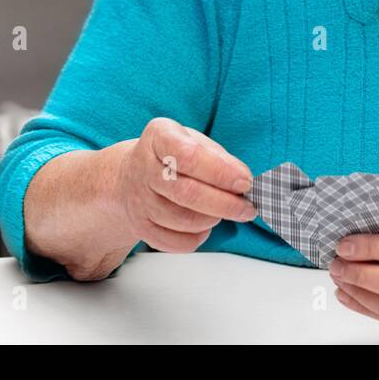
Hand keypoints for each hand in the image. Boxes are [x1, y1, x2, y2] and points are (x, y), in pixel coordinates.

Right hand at [109, 117, 256, 256]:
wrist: (131, 174)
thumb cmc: (172, 155)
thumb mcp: (194, 140)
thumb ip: (219, 157)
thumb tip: (242, 179)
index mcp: (158, 137)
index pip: (190, 156)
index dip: (221, 172)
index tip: (245, 182)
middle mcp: (143, 168)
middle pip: (187, 193)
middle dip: (225, 204)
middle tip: (247, 208)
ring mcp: (139, 200)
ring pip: (183, 220)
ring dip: (212, 219)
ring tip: (223, 211)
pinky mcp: (140, 226)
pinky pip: (175, 242)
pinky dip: (198, 238)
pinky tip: (204, 226)